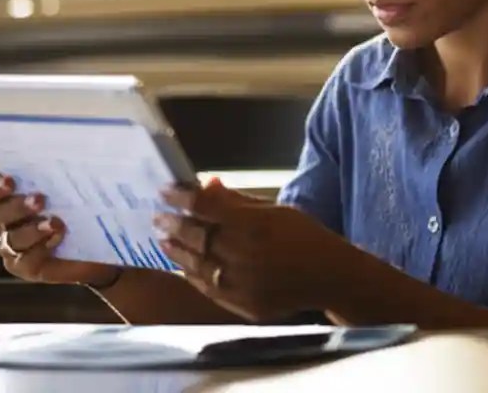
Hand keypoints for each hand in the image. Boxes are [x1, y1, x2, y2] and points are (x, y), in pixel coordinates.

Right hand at [0, 174, 117, 286]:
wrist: (99, 243)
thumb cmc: (82, 205)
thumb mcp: (76, 187)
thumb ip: (66, 174)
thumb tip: (76, 151)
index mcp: (9, 197)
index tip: (10, 181)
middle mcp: (5, 222)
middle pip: (0, 214)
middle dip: (18, 206)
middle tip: (40, 199)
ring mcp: (13, 246)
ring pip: (12, 239)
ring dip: (32, 230)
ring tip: (56, 223)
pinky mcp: (25, 267)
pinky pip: (25, 260)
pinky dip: (40, 250)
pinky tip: (57, 241)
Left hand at [154, 178, 353, 321]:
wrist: (330, 277)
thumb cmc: (305, 236)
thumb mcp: (276, 209)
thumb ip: (238, 200)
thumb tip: (209, 184)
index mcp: (252, 223)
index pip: (203, 205)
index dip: (180, 196)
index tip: (165, 191)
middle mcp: (242, 252)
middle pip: (194, 235)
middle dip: (171, 223)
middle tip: (158, 216)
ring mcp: (241, 281)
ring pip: (195, 263)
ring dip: (176, 250)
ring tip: (164, 240)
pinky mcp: (241, 303)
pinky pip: (207, 288)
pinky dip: (191, 274)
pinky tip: (184, 264)